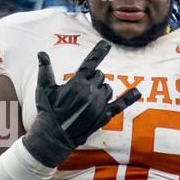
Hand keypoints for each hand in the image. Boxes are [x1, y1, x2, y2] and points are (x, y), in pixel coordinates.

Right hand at [22, 40, 141, 167]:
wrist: (55, 135)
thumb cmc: (48, 111)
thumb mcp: (43, 89)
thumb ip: (45, 70)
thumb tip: (41, 53)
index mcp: (76, 82)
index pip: (90, 63)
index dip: (98, 52)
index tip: (106, 44)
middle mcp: (90, 91)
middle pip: (100, 76)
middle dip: (93, 79)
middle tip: (81, 91)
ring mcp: (99, 104)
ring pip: (108, 89)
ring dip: (102, 90)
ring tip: (88, 100)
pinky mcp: (104, 115)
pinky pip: (121, 104)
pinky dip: (129, 97)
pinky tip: (137, 91)